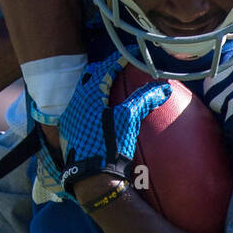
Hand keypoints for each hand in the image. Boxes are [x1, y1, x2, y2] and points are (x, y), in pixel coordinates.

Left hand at [33, 55, 169, 203]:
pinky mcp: (70, 132)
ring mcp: (70, 118)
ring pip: (83, 92)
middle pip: (90, 77)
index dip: (120, 59)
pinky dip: (93, 102)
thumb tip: (162, 87)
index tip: (134, 54)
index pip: (105, 68)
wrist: (91, 179)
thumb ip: (144, 99)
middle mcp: (74, 103)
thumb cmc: (110, 146)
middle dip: (105, 69)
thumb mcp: (129, 119)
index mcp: (88, 95)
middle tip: (121, 66)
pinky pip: (81, 107)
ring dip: (97, 85)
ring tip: (113, 85)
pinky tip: (103, 110)